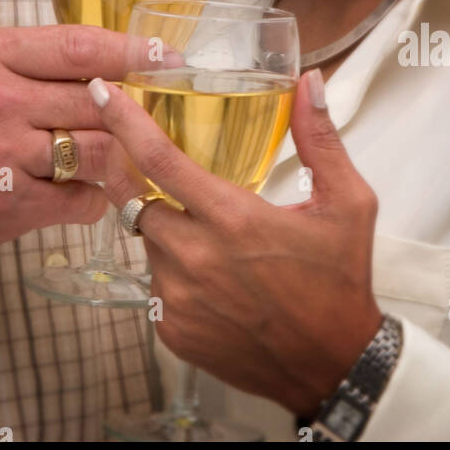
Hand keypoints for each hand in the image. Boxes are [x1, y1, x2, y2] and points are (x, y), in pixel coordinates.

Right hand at [0, 25, 147, 278]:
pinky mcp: (6, 204)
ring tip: (123, 162)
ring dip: (120, 159)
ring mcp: (0, 153)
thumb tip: (94, 64)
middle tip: (152, 116)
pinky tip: (86, 195)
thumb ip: (20, 61)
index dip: (132, 50)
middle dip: (133, 109)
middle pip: (97, 98)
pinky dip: (94, 199)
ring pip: (97, 149)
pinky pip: (80, 199)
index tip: (168, 55)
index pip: (78, 45)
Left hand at [92, 70, 383, 416]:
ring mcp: (178, 299)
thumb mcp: (348, 204)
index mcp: (233, 219)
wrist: (335, 367)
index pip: (158, 159)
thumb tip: (310, 83)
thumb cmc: (340, 282)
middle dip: (136, 176)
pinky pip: (155, 284)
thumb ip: (321, 139)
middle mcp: (196, 257)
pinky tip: (213, 277)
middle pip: (135, 199)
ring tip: (210, 235)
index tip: (101, 94)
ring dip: (166, 228)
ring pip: (147, 242)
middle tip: (158, 169)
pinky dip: (174, 271)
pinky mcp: (172, 331)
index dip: (124, 122)